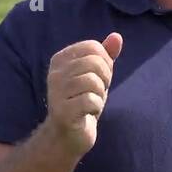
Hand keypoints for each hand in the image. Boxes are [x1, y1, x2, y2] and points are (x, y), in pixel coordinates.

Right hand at [43, 32, 122, 157]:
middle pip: (94, 62)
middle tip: (96, 92)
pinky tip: (87, 113)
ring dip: (100, 95)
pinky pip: (91, 101)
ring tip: (90, 102)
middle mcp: (54, 73)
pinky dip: (96, 108)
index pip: (93, 47)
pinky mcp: (62, 111)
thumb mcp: (97, 76)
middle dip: (104, 79)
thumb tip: (117, 36)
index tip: (99, 78)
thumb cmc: (83, 102)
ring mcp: (56, 92)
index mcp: (60, 59)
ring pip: (93, 81)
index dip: (105, 63)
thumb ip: (106, 56)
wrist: (68, 135)